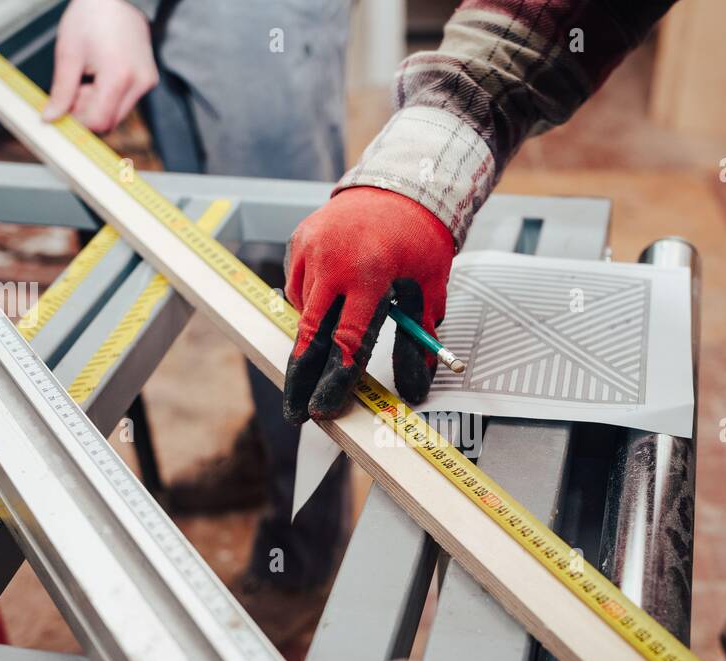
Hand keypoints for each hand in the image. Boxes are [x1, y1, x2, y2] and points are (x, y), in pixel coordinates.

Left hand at [42, 0, 157, 132]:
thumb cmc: (92, 17)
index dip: (79, 122)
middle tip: (73, 91)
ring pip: (117, 113)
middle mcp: (138, 83)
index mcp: (118, 76)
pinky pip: (125, 101)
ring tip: (86, 79)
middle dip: (88, 113)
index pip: (99, 121)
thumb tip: (51, 117)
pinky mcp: (148, 80)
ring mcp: (146, 82)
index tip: (63, 115)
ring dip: (98, 104)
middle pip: (110, 121)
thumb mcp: (69, 54)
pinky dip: (108, 96)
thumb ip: (61, 91)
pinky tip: (100, 76)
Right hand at [282, 187, 453, 424]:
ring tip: (329, 339)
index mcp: (369, 274)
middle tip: (296, 409)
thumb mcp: (430, 287)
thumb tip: (419, 384)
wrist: (400, 186)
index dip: (334, 377)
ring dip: (314, 331)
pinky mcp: (299, 239)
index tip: (322, 407)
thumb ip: (421, 336)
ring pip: (302, 310)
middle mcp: (334, 261)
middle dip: (301, 375)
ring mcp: (312, 248)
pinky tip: (331, 298)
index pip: (346, 339)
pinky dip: (309, 301)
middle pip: (309, 332)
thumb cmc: (420, 238)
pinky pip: (297, 286)